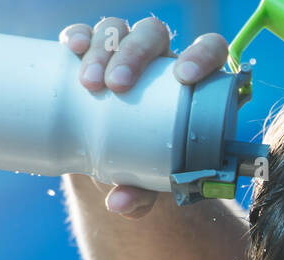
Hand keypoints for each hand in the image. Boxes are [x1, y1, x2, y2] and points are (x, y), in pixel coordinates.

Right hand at [58, 17, 229, 218]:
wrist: (121, 163)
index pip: (210, 50)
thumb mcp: (154, 182)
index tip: (185, 78)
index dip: (202, 54)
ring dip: (104, 48)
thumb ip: (143, 194)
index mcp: (194, 84)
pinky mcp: (95, 55)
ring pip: (119, 30)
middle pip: (154, 35)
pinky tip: (73, 49)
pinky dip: (79, 36)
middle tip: (116, 86)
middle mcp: (162, 61)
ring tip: (89, 83)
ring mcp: (128, 53)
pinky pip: (86, 34)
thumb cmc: (151, 168)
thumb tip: (117, 205)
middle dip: (135, 54)